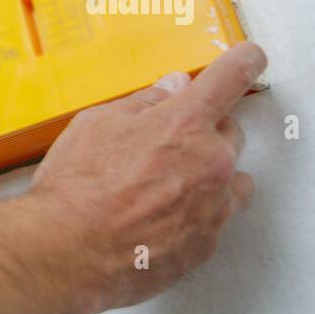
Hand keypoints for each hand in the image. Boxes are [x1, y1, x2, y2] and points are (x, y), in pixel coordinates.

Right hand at [0, 41, 265, 313]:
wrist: (67, 254)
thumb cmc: (74, 191)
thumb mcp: (93, 126)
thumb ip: (141, 104)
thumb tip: (169, 89)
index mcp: (184, 124)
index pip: (231, 77)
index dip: (242, 62)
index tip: (247, 59)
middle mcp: (211, 162)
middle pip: (230, 132)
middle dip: (202, 133)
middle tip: (161, 146)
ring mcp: (214, 206)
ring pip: (230, 179)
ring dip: (206, 176)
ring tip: (161, 189)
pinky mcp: (207, 244)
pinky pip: (215, 218)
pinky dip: (194, 213)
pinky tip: (156, 218)